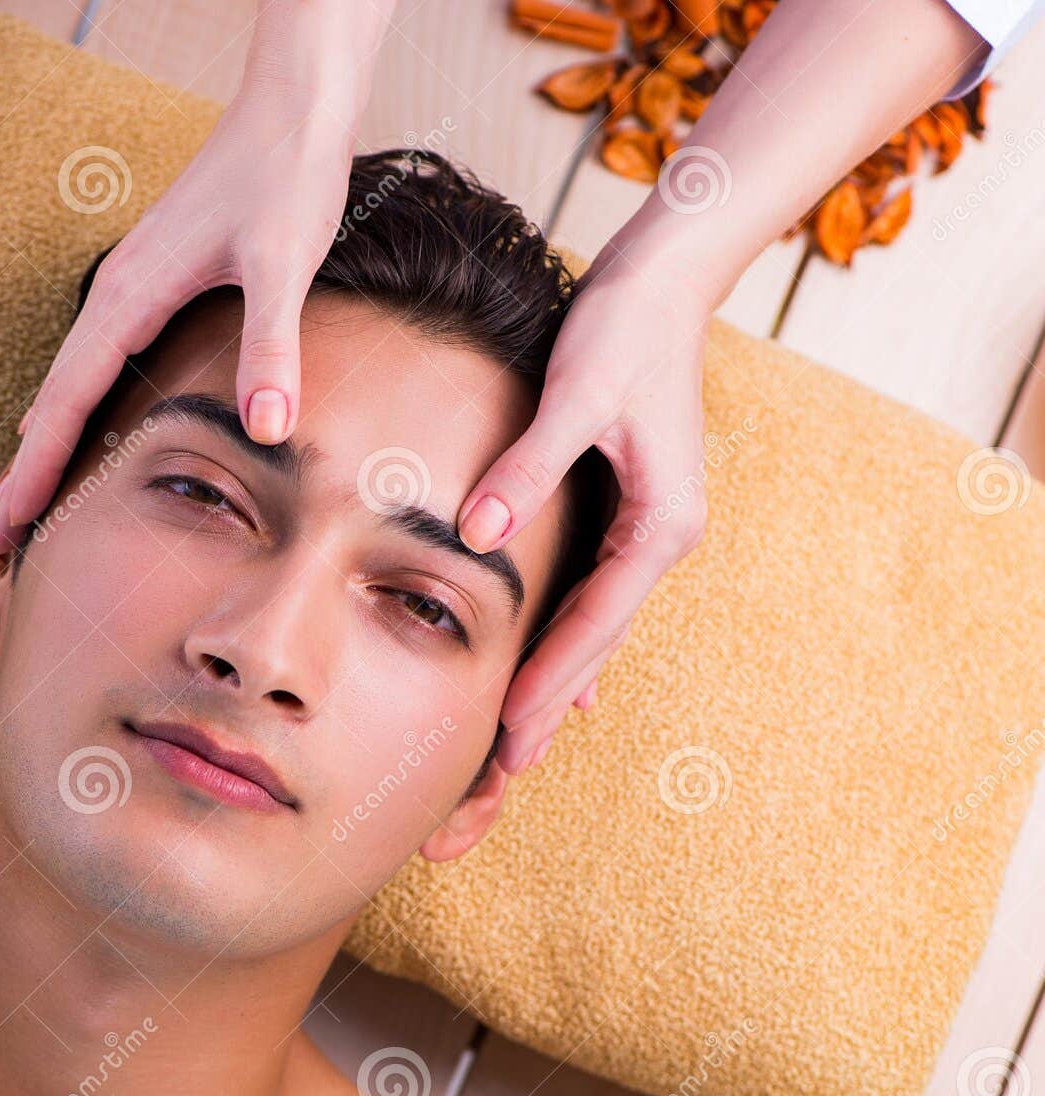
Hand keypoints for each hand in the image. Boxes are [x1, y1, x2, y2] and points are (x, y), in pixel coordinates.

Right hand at [0, 86, 354, 553]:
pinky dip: (74, 401)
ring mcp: (130, 284)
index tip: (10, 523)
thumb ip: (271, 346)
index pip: (69, 401)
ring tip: (26, 497)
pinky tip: (73, 422)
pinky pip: (94, 355)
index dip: (39, 468)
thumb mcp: (283, 263)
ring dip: (46, 440)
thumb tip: (266, 428)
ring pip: (69, 376)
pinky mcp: (151, 278)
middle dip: (26, 470)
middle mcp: (118, 290)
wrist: (291, 106)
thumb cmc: (286, 176)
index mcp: (132, 294)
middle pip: (54, 397)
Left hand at [456, 249, 714, 773]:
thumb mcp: (575, 396)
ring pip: (599, 622)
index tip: (511, 729)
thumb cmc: (625, 329)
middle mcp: (665, 535)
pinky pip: (600, 592)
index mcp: (662, 522)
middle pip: (601, 637)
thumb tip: (476, 533)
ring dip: (564, 679)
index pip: (596, 620)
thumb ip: (527, 469)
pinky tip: (566, 678)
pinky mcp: (633, 509)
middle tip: (510, 766)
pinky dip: (577, 637)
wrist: (667, 280)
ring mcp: (653, 526)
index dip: (551, 676)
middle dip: (555, 700)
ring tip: (526, 738)